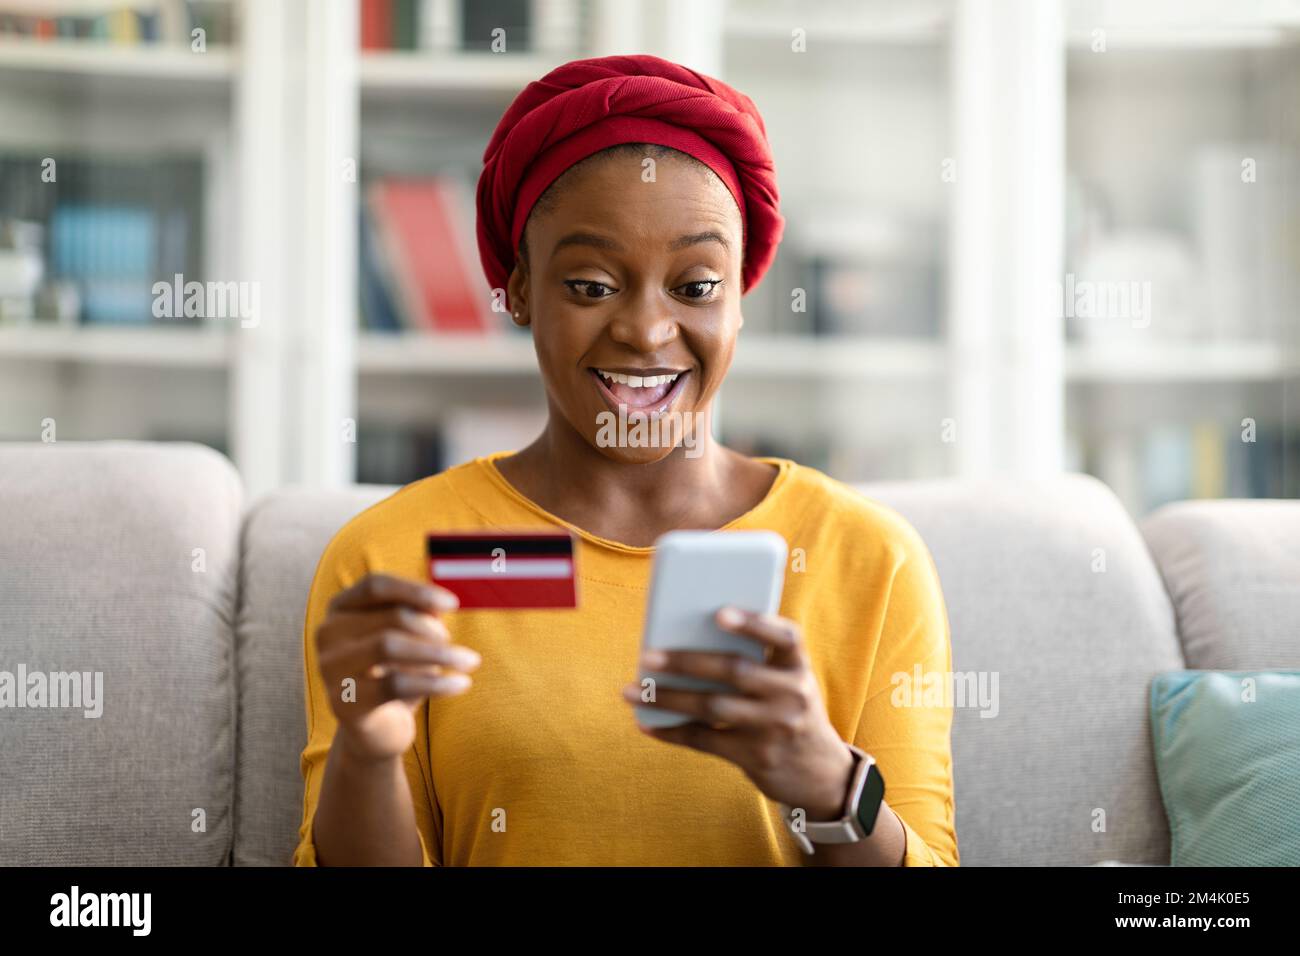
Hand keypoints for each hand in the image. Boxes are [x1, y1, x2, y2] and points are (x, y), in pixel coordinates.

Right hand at [316, 573, 479, 762]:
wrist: (376, 731)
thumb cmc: (395, 674)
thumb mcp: (408, 639)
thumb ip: (420, 616)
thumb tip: (437, 607)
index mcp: (340, 610)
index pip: (376, 586)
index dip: (416, 591)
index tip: (452, 604)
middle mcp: (327, 635)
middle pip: (389, 616)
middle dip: (433, 629)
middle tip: (456, 648)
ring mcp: (330, 670)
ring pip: (389, 645)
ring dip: (439, 652)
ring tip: (469, 661)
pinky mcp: (343, 704)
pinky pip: (395, 684)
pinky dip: (436, 682)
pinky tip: (462, 683)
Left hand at [622, 607, 854, 820]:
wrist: (820, 773)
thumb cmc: (788, 710)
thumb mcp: (788, 682)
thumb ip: (756, 661)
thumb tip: (685, 642)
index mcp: (798, 667)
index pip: (785, 636)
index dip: (753, 623)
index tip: (718, 612)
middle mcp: (793, 694)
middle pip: (734, 671)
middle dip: (686, 662)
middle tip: (646, 655)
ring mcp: (775, 727)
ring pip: (712, 706)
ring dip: (667, 697)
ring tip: (632, 690)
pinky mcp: (757, 757)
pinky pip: (706, 740)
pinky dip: (672, 731)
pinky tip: (646, 723)